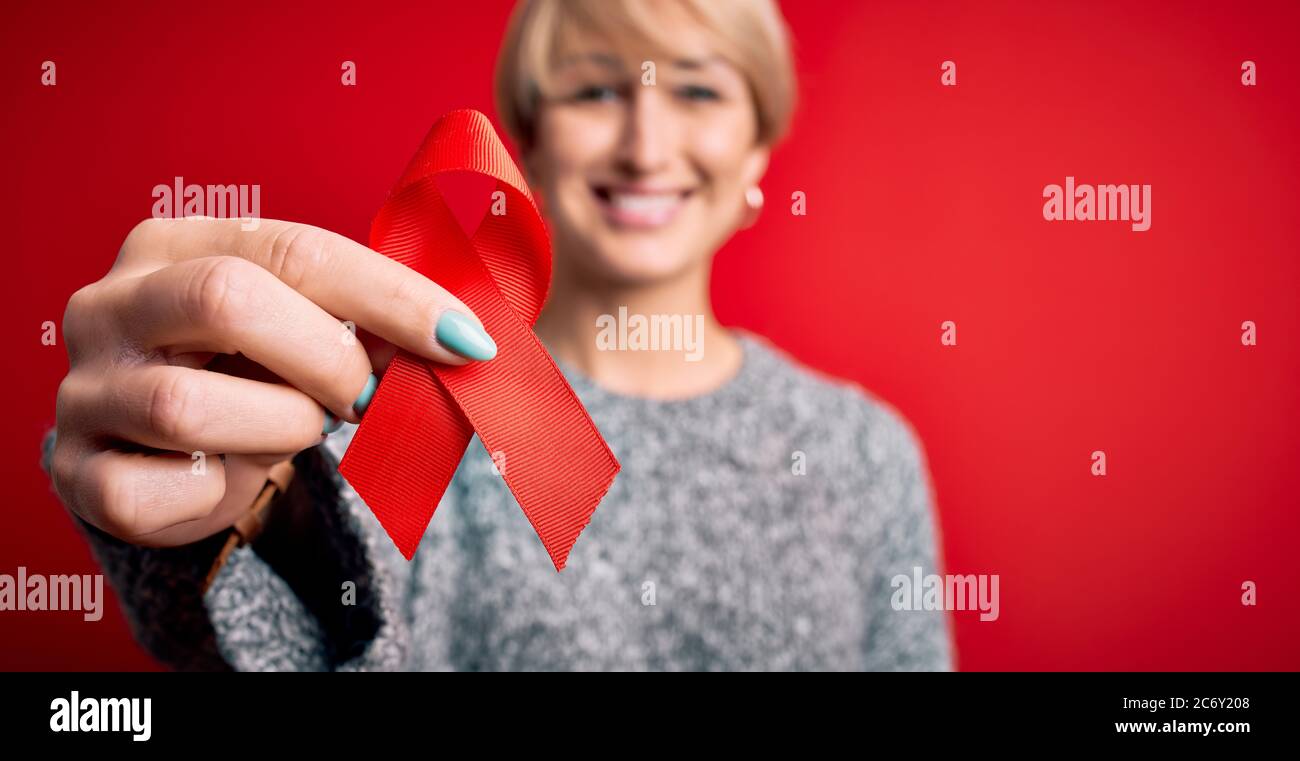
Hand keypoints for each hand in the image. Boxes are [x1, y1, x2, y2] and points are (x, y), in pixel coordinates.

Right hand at [51, 217, 494, 546]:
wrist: (165, 446)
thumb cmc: (251, 370)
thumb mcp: (301, 324)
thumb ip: (362, 318)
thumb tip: (461, 341)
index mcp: (174, 243)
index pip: (295, 248)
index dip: (390, 297)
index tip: (466, 342)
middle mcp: (112, 303)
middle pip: (227, 301)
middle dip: (326, 359)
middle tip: (365, 396)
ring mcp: (85, 387)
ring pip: (188, 406)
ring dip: (276, 429)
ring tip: (294, 429)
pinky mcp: (76, 472)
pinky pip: (156, 492)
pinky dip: (217, 496)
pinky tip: (229, 477)